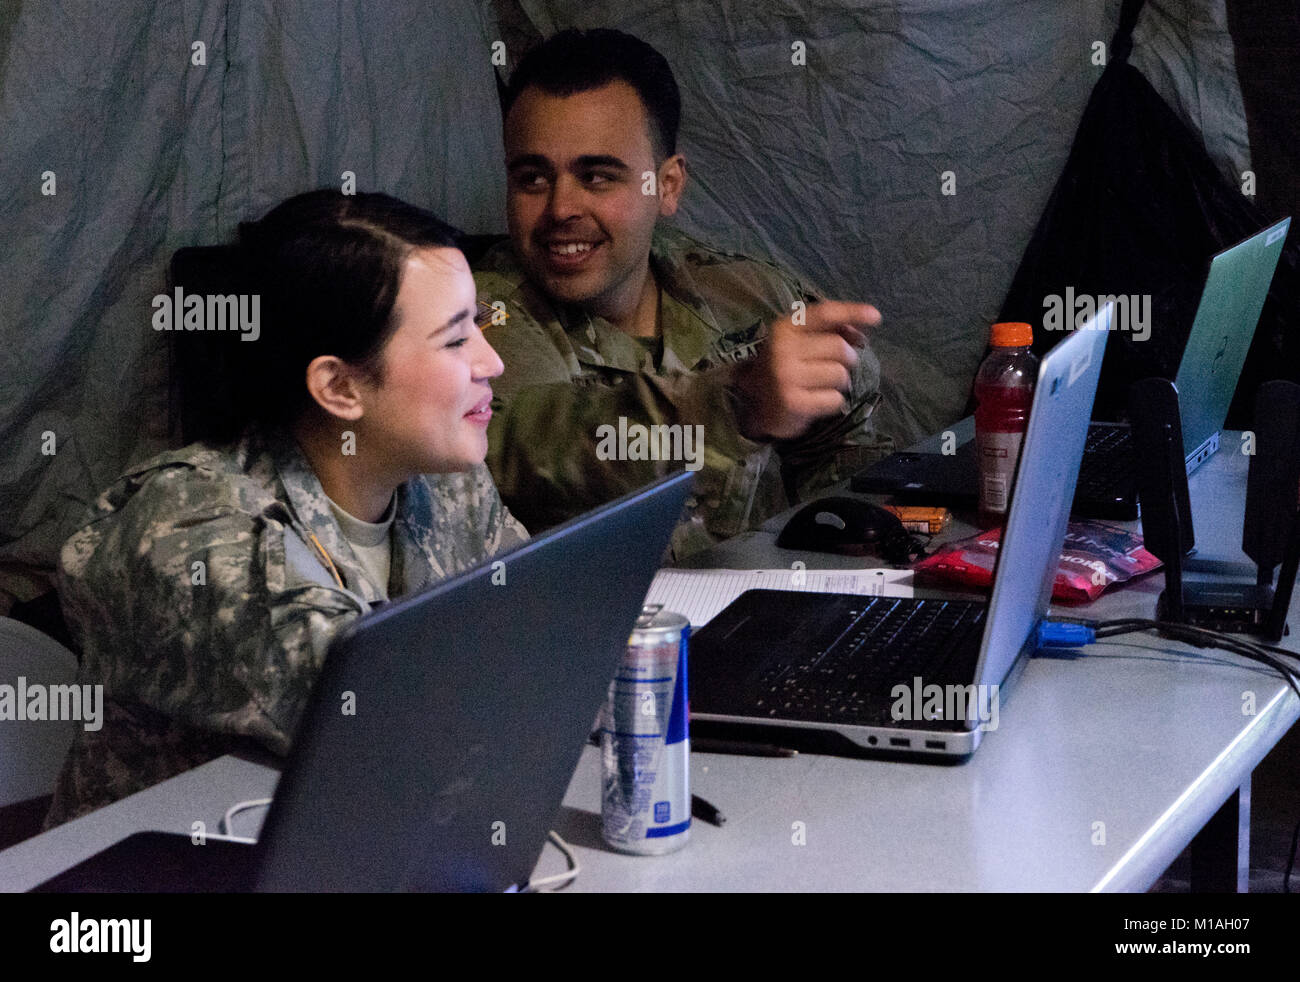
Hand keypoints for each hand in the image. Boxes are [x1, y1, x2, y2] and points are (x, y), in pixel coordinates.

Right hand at [733, 301, 880, 440]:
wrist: (754, 406)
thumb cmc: (785, 368)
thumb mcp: (800, 342)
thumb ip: (830, 331)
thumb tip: (864, 329)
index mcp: (784, 328)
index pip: (825, 314)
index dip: (852, 312)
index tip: (876, 316)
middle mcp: (782, 349)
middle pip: (839, 348)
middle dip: (846, 360)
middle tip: (831, 368)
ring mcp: (786, 376)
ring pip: (840, 375)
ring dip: (839, 383)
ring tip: (820, 386)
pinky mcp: (793, 403)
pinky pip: (834, 399)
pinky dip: (832, 402)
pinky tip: (815, 402)